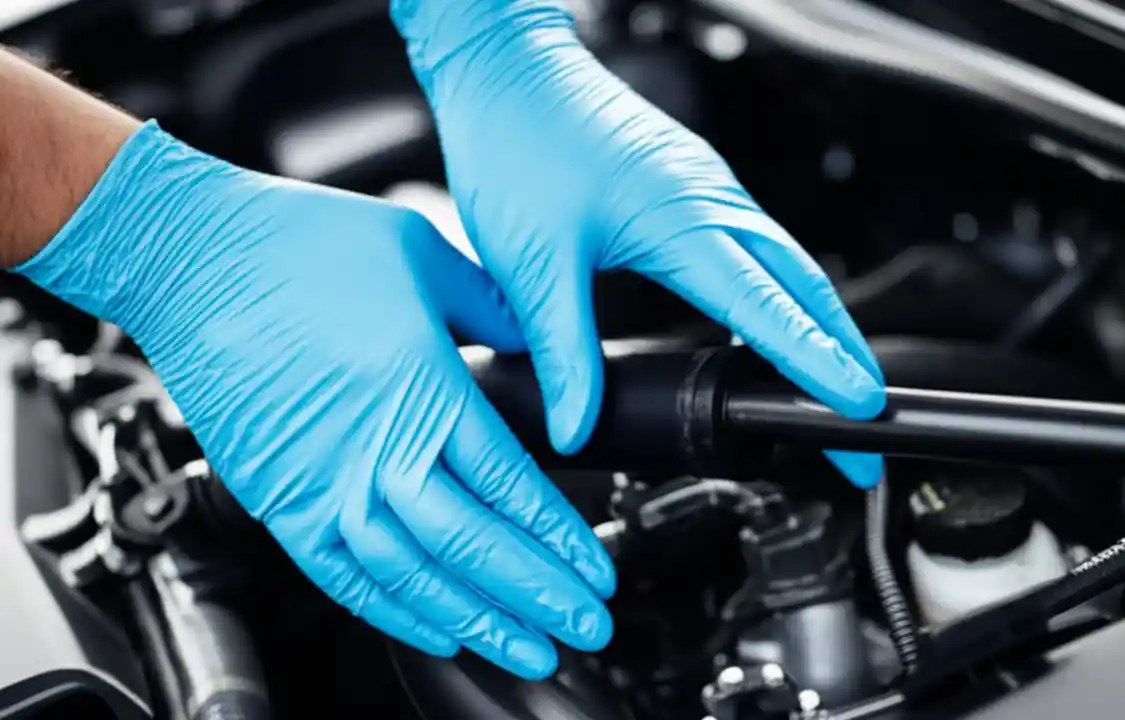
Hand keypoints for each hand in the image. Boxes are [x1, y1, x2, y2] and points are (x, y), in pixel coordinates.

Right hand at [15, 123, 614, 678]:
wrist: (192, 256)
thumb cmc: (300, 244)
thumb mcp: (421, 252)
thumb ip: (490, 304)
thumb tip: (536, 337)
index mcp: (425, 389)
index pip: (511, 485)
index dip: (561, 537)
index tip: (597, 569)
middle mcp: (376, 447)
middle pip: (474, 544)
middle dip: (540, 595)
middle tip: (588, 627)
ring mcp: (322, 481)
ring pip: (414, 575)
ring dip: (478, 620)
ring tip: (527, 651)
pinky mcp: (277, 499)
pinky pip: (341, 575)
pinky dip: (394, 611)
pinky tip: (439, 632)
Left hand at [393, 0, 885, 486]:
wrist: (506, 65)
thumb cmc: (516, 141)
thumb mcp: (530, 261)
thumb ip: (561, 351)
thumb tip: (576, 425)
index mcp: (682, 219)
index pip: (767, 305)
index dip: (816, 360)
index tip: (855, 401)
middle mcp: (711, 199)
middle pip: (805, 283)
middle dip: (845, 348)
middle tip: (869, 406)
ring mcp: (708, 187)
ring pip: (788, 260)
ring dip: (819, 317)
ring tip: (836, 373)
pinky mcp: (693, 183)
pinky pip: (759, 242)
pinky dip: (783, 288)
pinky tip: (773, 316)